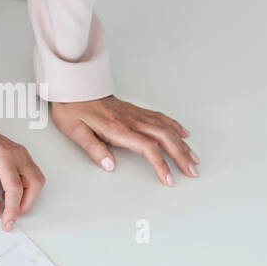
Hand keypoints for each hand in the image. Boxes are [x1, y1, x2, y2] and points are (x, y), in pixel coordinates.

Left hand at [0, 117, 44, 230]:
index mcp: (2, 156)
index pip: (15, 188)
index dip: (13, 210)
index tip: (7, 223)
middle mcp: (17, 153)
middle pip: (34, 184)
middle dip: (26, 204)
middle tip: (10, 215)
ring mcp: (22, 153)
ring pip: (37, 179)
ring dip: (29, 196)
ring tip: (10, 203)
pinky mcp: (21, 154)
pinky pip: (32, 173)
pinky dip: (27, 187)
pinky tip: (11, 191)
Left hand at [50, 95, 198, 184]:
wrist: (74, 86)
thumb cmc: (73, 109)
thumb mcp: (75, 131)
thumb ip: (94, 149)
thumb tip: (109, 165)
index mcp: (118, 129)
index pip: (147, 148)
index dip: (161, 164)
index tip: (169, 179)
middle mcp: (131, 121)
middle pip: (165, 138)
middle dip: (181, 156)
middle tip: (192, 171)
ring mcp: (135, 114)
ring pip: (166, 128)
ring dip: (182, 143)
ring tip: (193, 158)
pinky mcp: (135, 110)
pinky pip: (160, 117)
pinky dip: (175, 126)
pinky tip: (183, 132)